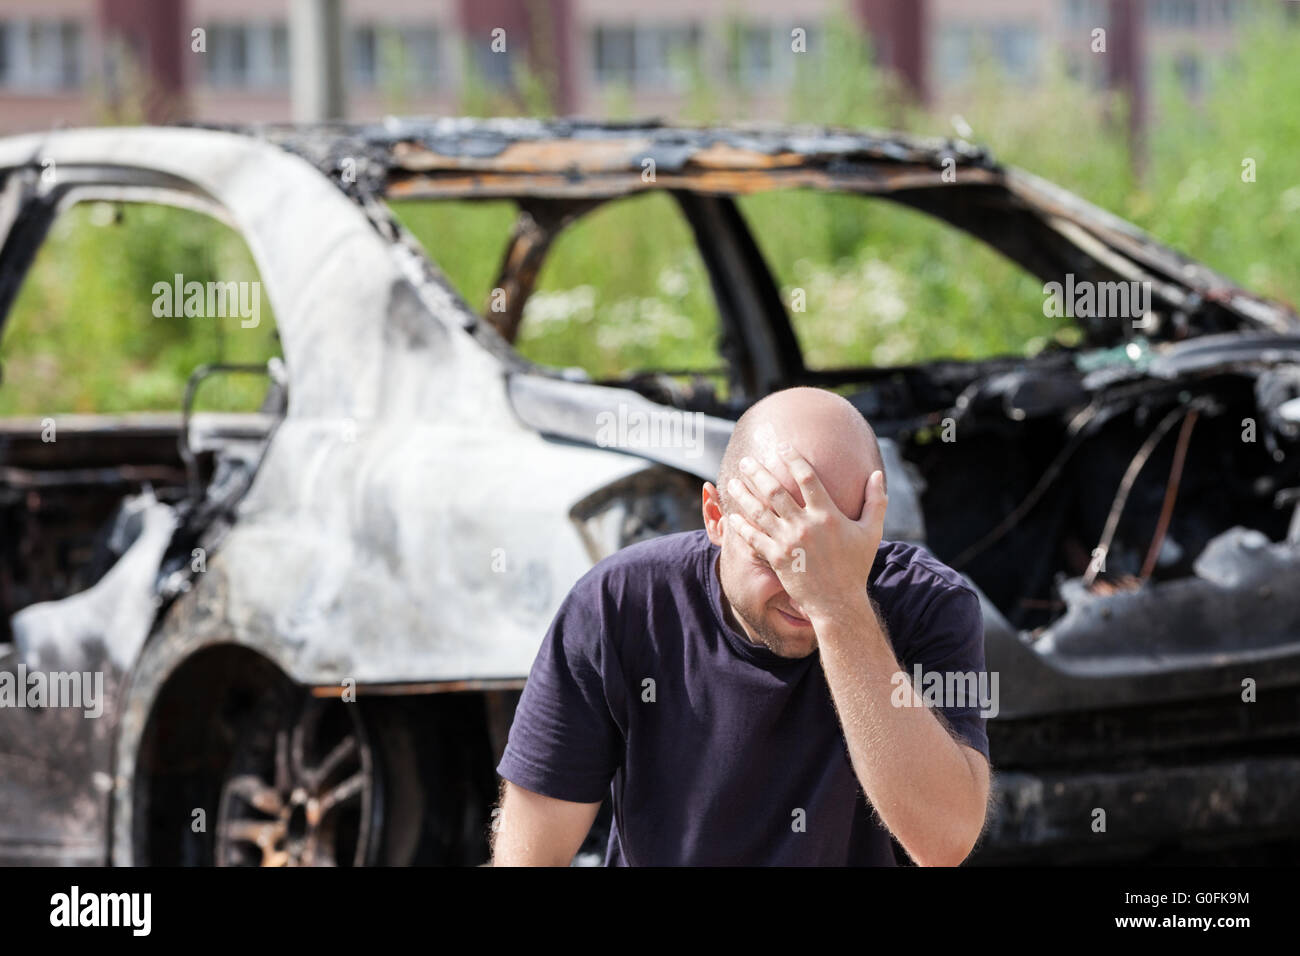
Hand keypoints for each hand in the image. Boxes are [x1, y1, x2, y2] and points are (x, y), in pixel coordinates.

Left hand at [725, 442, 886, 624]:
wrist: (839, 602)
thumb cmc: (856, 566)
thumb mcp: (871, 532)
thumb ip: (875, 501)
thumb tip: (877, 473)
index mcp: (827, 514)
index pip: (807, 478)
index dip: (793, 459)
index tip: (782, 447)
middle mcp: (805, 525)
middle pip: (776, 491)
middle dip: (759, 472)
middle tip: (746, 460)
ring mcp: (789, 542)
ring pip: (760, 511)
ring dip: (744, 494)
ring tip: (733, 481)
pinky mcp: (777, 558)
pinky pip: (754, 537)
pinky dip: (741, 525)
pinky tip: (732, 515)